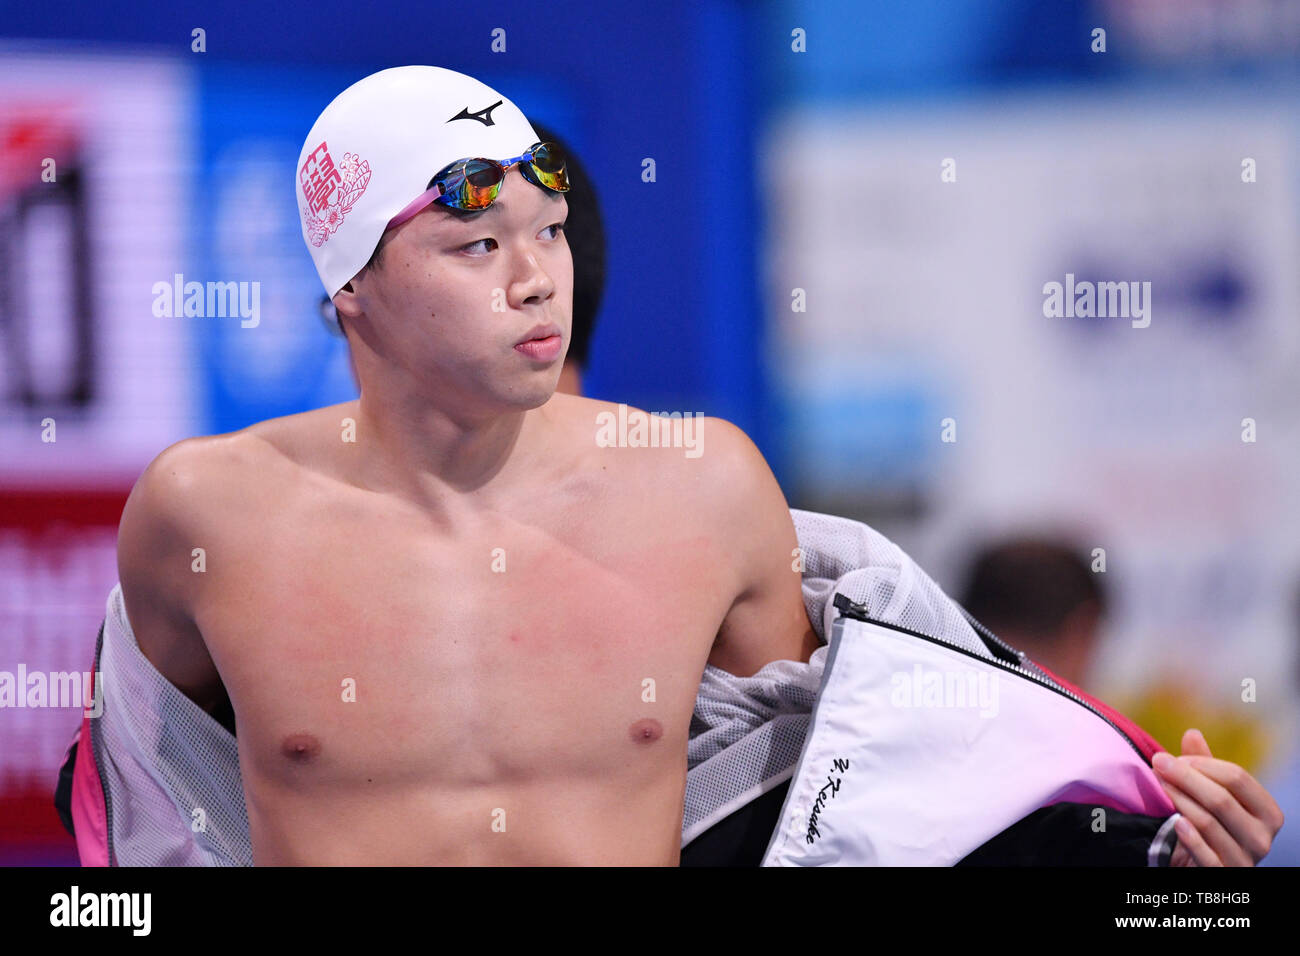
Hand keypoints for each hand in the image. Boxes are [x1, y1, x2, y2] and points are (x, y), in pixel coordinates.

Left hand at [1152, 728, 1283, 865]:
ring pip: (1208, 823)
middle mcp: (1262, 837)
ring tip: (1158, 784)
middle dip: (1185, 777)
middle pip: (1221, 799)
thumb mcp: (1212, 794)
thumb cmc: (1212, 823)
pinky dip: (1190, 838)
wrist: (1203, 865)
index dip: (1203, 763)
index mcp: (1267, 812)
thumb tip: (1192, 733)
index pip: (1237, 778)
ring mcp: (1245, 859)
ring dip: (1178, 800)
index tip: (1175, 757)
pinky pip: (1206, 856)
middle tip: (1158, 762)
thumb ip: (1204, 766)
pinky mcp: (1224, 875)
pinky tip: (1175, 822)